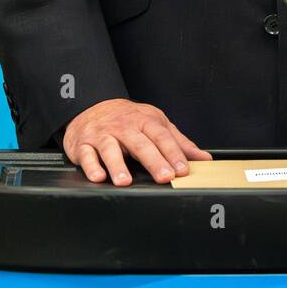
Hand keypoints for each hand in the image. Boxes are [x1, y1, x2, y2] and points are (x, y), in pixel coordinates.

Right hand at [61, 98, 212, 185]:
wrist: (91, 106)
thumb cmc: (128, 120)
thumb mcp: (155, 124)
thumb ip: (178, 142)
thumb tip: (203, 159)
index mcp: (144, 121)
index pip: (161, 137)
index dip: (173, 153)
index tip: (183, 169)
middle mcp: (123, 127)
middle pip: (140, 143)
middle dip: (154, 160)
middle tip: (165, 177)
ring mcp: (102, 134)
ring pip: (110, 148)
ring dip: (117, 165)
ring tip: (125, 181)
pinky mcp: (83, 144)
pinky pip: (87, 155)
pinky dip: (91, 166)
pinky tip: (98, 176)